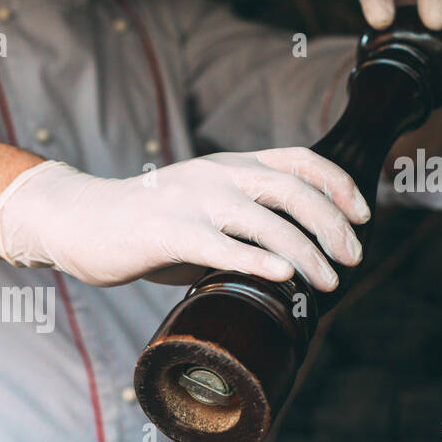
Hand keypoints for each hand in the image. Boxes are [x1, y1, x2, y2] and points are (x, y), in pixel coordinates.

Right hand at [0, 149, 370, 291]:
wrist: (78, 221)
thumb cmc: (142, 225)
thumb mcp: (199, 210)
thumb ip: (238, 226)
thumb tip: (284, 264)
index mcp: (227, 165)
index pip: (297, 161)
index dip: (338, 185)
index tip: (363, 215)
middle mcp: (216, 175)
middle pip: (293, 189)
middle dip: (333, 224)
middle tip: (352, 258)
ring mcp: (191, 201)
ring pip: (267, 220)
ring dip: (306, 252)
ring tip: (328, 281)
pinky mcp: (167, 231)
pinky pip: (221, 245)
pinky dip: (257, 260)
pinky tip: (282, 275)